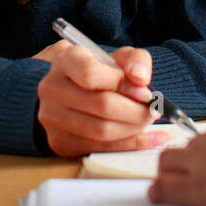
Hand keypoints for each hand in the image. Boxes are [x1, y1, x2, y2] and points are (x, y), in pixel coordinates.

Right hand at [36, 43, 175, 157]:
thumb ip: (134, 60)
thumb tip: (140, 78)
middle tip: (153, 110)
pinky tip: (148, 138)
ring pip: (101, 131)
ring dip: (133, 129)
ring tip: (147, 120)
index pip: (90, 74)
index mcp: (63, 58)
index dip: (123, 85)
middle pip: (100, 105)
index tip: (145, 91)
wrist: (71, 88)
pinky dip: (129, 145)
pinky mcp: (60, 143)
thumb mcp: (116, 56)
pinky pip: (100, 149)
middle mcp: (52, 88)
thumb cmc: (98, 70)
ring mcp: (52, 118)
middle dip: (135, 111)